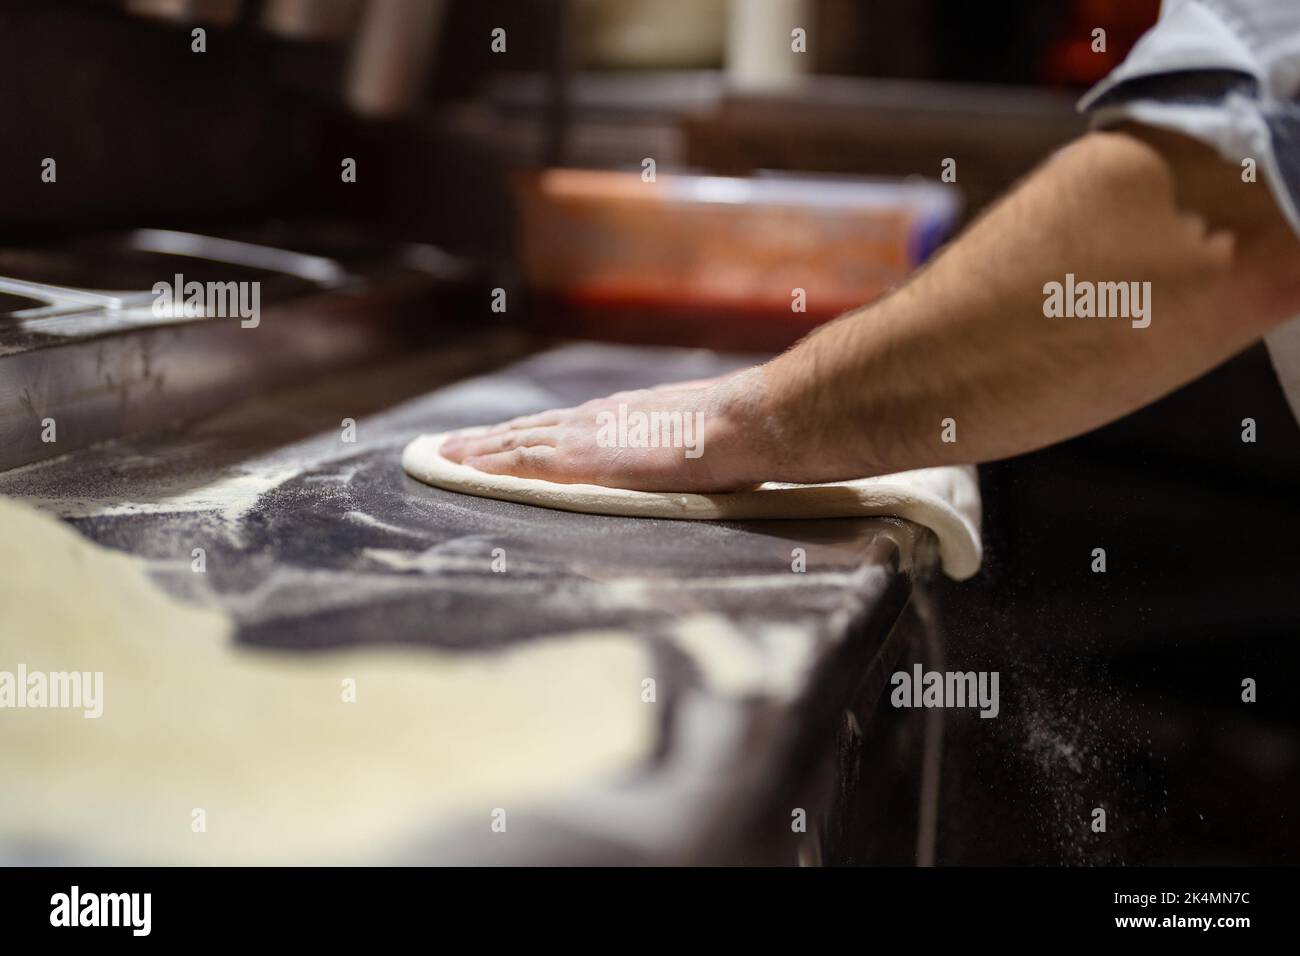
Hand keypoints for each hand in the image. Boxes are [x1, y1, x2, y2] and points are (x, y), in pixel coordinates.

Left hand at [439, 368, 776, 491]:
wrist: (738, 425)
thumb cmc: (733, 439)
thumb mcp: (695, 443)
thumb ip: (673, 453)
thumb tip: (680, 469)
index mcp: (621, 418)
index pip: (562, 427)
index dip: (528, 433)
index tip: (503, 438)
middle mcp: (594, 419)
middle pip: (528, 428)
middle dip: (489, 438)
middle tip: (454, 444)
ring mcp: (583, 434)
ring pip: (515, 440)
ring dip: (477, 448)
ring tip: (445, 454)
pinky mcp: (578, 457)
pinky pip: (519, 458)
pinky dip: (488, 462)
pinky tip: (463, 467)